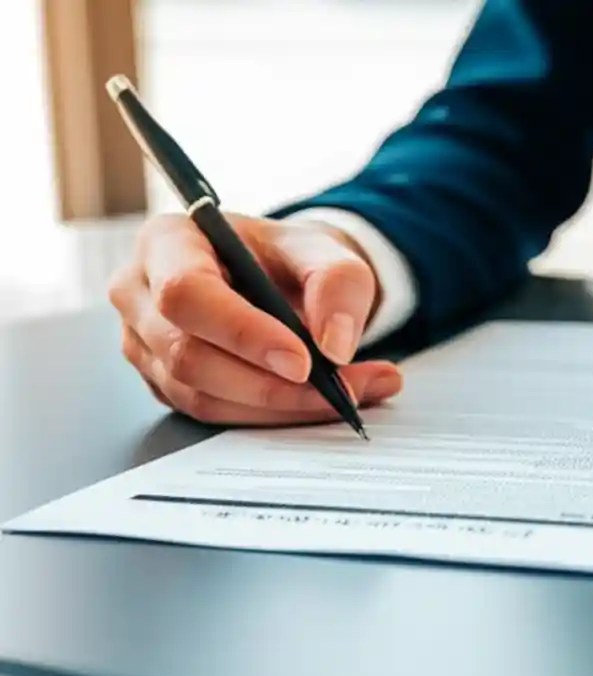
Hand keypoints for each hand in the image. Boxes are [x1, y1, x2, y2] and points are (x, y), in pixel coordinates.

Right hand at [109, 212, 402, 424]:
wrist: (278, 279)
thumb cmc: (287, 258)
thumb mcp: (324, 250)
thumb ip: (337, 283)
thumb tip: (335, 347)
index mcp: (166, 241)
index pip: (185, 292)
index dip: (241, 332)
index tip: (303, 361)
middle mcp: (139, 293)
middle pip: (188, 355)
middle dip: (270, 383)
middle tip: (342, 390)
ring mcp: (145, 344)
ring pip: (202, 396)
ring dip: (280, 406)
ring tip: (349, 396)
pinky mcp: (164, 383)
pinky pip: (213, 414)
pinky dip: (272, 415)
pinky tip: (320, 404)